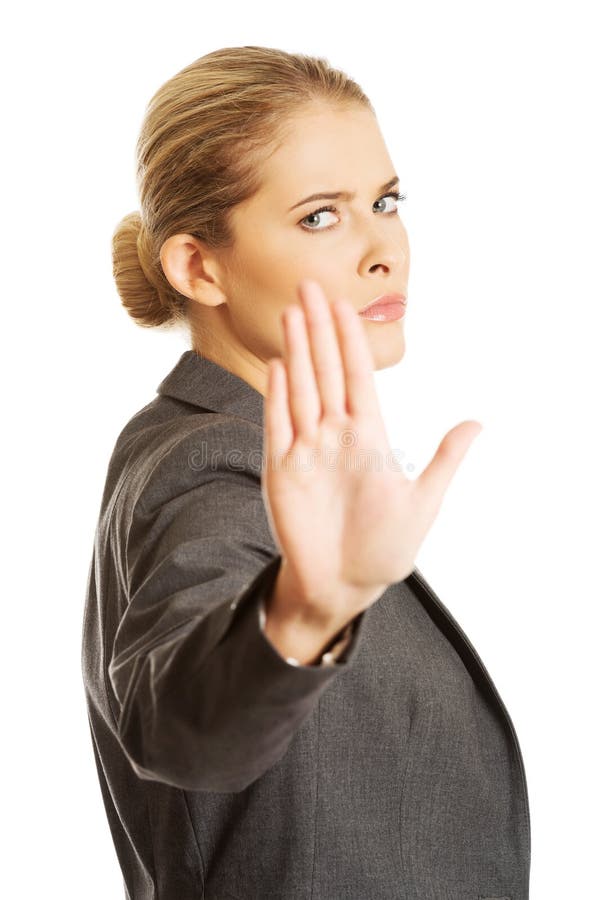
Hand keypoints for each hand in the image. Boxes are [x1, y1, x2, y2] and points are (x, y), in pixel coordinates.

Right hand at [261, 278, 481, 628]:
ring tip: (291, 313)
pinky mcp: (281, 471)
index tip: (343, 303)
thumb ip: (444, 460)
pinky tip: (278, 365)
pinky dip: (277, 396)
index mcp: (369, 437)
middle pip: (325, 371)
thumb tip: (476, 423)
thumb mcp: (424, 502)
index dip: (350, 338)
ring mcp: (306, 450)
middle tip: (307, 286)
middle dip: (318, 329)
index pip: (358, 376)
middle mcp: (335, 436)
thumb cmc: (385, 548)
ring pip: (300, 390)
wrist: (342, 585)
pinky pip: (277, 426)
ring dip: (296, 351)